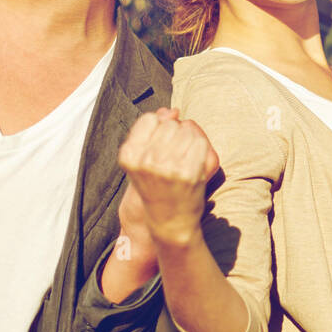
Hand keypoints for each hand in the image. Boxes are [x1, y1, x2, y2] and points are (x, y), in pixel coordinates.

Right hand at [117, 108, 220, 248]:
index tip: (160, 147)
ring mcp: (167, 167)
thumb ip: (154, 130)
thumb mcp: (143, 157)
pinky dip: (202, 151)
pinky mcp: (188, 173)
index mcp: (129, 154)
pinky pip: (200, 143)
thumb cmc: (156, 185)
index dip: (160, 129)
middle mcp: (145, 160)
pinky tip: (195, 166)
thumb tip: (172, 111)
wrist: (168, 220)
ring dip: (190, 142)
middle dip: (176, 136)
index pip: (150, 119)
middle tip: (174, 159)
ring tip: (184, 162)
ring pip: (187, 131)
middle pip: (171, 125)